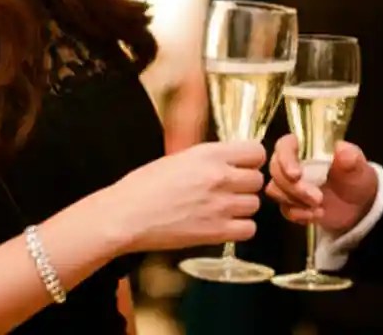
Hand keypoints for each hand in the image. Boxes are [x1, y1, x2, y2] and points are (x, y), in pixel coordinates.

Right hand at [105, 141, 265, 253]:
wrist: (125, 216)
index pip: (256, 151)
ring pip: (254, 204)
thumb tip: (230, 162)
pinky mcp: (216, 232)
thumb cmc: (143, 187)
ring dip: (242, 207)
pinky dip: (240, 229)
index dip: (252, 161)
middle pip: (257, 180)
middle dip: (246, 186)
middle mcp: (219, 177)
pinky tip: (224, 225)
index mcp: (209, 154)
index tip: (244, 167)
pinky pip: (249, 229)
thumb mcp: (179, 159)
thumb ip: (209, 159)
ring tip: (223, 209)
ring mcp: (220, 205)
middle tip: (229, 191)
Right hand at [266, 134, 376, 232]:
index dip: (285, 159)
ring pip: (275, 189)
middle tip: (317, 198)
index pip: (285, 145)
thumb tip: (342, 150)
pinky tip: (315, 216)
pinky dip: (298, 214)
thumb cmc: (356, 178)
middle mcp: (294, 162)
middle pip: (276, 169)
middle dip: (293, 187)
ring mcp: (290, 183)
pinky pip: (283, 208)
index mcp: (308, 147)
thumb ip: (351, 158)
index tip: (296, 175)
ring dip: (295, 201)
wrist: (359, 206)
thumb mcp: (358, 168)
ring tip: (319, 207)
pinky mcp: (290, 202)